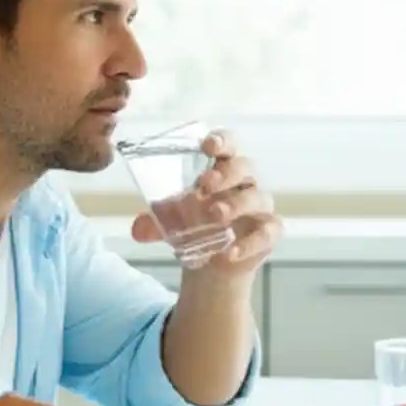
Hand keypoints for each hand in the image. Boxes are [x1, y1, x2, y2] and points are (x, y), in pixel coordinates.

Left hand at [131, 130, 280, 273]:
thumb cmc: (193, 226)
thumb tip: (137, 230)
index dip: (221, 141)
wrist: (210, 264)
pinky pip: (266, 232)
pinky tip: (228, 253)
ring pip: (257, 197)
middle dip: (226, 173)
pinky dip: (248, 243)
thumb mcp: (170, 223)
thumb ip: (154, 223)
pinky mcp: (268, 232)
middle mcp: (244, 184)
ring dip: (235, 204)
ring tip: (214, 215)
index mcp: (221, 169)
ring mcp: (259, 207)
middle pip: (244, 167)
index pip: (227, 145)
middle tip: (205, 183)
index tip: (207, 145)